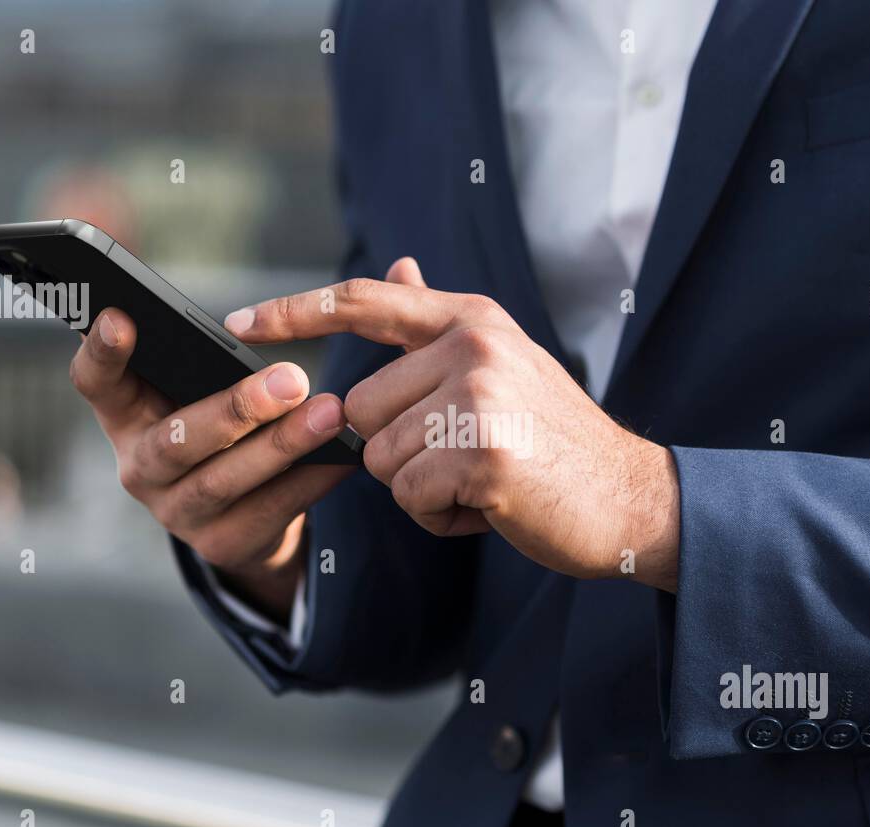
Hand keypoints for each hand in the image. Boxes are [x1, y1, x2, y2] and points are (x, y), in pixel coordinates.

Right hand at [68, 308, 354, 615]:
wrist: (248, 510)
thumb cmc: (234, 422)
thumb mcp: (218, 379)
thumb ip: (252, 330)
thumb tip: (390, 266)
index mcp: (126, 411)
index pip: (94, 380)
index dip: (101, 351)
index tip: (122, 316)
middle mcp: (139, 464)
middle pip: (174, 440)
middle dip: (233, 409)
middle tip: (291, 378)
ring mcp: (175, 511)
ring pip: (223, 480)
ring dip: (281, 446)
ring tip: (330, 414)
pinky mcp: (220, 544)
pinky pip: (268, 512)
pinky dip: (308, 482)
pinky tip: (343, 457)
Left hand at [222, 259, 679, 591]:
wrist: (631, 498)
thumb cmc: (554, 440)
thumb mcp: (500, 365)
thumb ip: (438, 327)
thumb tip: (397, 264)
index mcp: (472, 319)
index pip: (364, 301)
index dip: (295, 310)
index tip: (239, 322)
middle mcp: (473, 345)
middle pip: (360, 407)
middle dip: (398, 449)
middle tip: (466, 458)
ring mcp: (478, 396)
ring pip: (380, 458)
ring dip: (421, 488)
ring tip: (483, 482)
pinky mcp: (481, 452)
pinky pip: (410, 497)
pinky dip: (441, 518)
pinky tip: (490, 507)